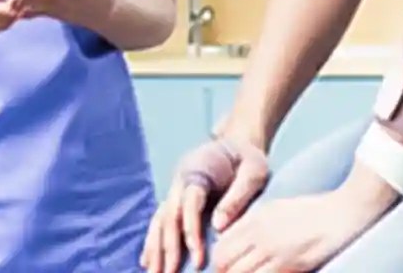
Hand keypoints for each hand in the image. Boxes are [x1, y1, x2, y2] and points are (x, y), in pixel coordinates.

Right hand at [141, 134, 268, 271]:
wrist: (236, 142)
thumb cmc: (247, 157)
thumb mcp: (254, 171)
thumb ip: (238, 196)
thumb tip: (218, 226)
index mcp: (197, 169)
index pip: (189, 203)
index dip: (191, 230)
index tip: (198, 257)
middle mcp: (180, 181)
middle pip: (169, 215)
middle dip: (168, 247)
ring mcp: (176, 190)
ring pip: (160, 220)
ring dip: (155, 248)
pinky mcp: (177, 200)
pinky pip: (161, 221)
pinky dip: (153, 241)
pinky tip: (148, 262)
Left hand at [211, 185, 388, 272]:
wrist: (343, 213)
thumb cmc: (314, 211)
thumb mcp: (278, 209)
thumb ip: (255, 223)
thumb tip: (233, 238)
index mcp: (256, 218)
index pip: (222, 245)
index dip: (219, 261)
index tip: (224, 269)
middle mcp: (259, 233)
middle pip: (224, 262)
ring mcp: (273, 249)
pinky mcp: (288, 264)